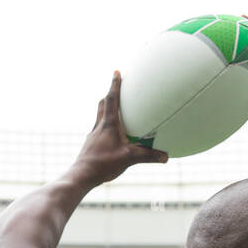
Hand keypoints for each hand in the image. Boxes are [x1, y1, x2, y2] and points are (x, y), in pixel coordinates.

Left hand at [71, 71, 167, 185]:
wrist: (81, 175)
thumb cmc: (103, 164)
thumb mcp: (128, 158)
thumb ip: (148, 156)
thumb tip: (166, 157)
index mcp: (108, 124)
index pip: (111, 99)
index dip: (114, 85)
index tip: (116, 72)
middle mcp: (98, 127)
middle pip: (102, 105)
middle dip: (109, 95)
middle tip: (116, 89)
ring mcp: (93, 136)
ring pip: (99, 117)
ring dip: (106, 110)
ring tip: (115, 111)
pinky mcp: (90, 145)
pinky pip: (98, 131)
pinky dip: (105, 127)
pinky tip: (111, 136)